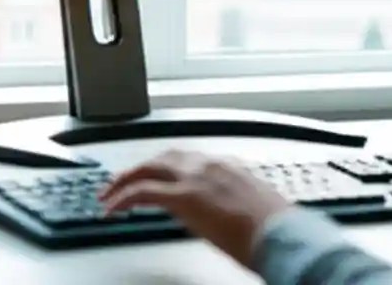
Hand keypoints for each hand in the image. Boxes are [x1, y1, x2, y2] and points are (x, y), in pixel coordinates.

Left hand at [99, 149, 291, 268]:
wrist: (280, 234)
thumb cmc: (274, 228)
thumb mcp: (251, 207)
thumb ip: (230, 203)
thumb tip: (218, 215)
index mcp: (227, 165)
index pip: (187, 159)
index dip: (165, 168)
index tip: (155, 177)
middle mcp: (209, 164)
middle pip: (163, 157)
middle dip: (140, 168)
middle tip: (122, 181)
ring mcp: (195, 177)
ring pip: (148, 167)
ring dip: (126, 179)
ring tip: (110, 193)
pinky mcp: (183, 196)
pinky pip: (142, 192)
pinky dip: (123, 198)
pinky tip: (112, 208)